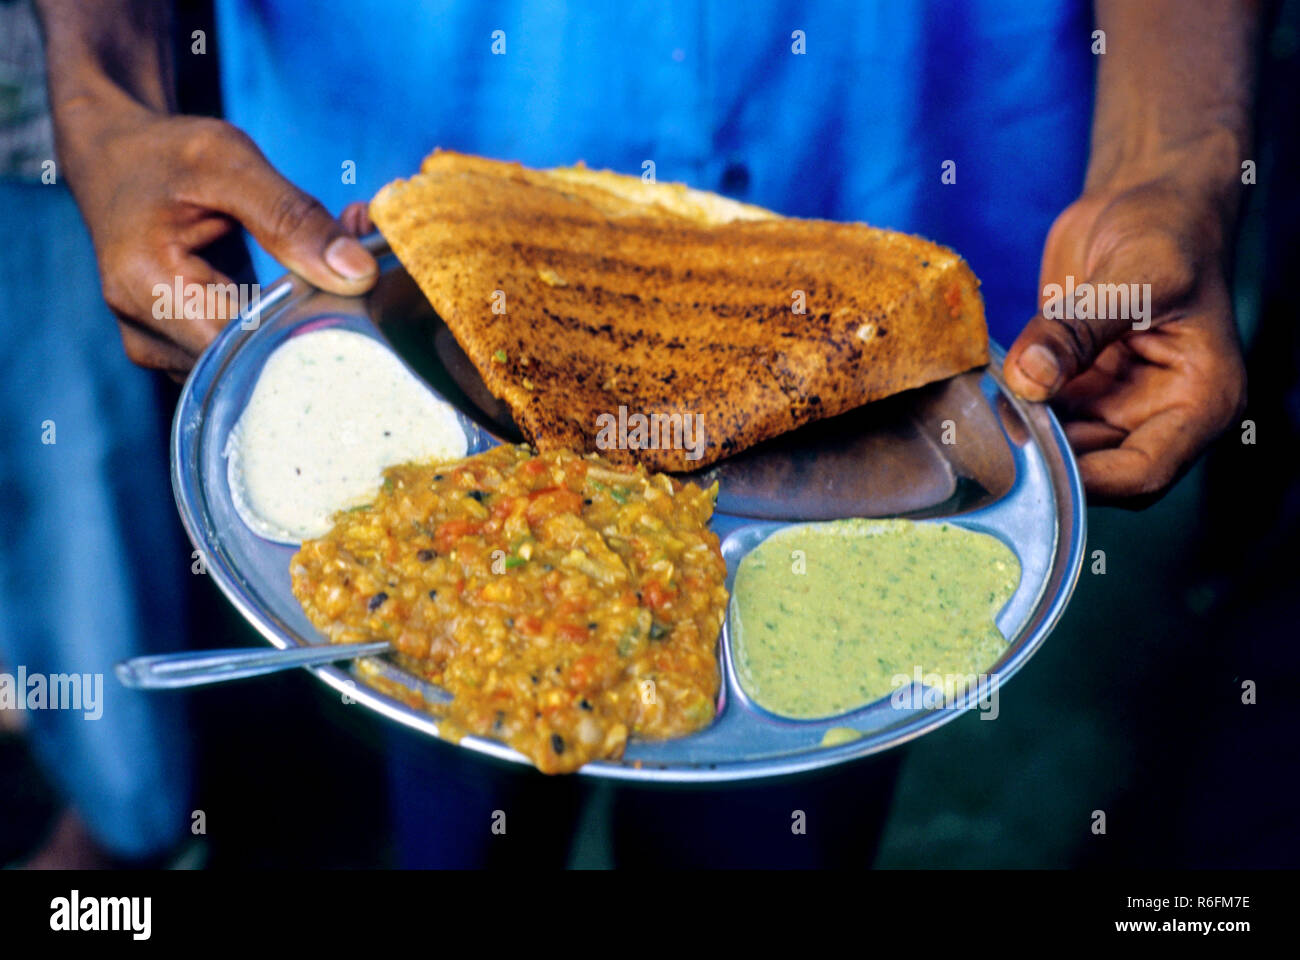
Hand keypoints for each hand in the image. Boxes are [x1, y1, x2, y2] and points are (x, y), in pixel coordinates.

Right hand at [59, 102, 377, 373]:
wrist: (116, 160)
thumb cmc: (165, 155)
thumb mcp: (228, 163)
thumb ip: (292, 217)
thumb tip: (358, 273)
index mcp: (146, 288)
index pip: (246, 347)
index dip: (308, 329)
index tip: (355, 294)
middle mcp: (147, 333)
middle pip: (252, 362)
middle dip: (310, 322)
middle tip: (355, 273)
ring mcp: (161, 349)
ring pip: (251, 365)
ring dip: (297, 325)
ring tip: (324, 272)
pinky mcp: (182, 350)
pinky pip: (241, 356)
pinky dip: (277, 326)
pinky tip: (299, 288)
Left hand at [1003, 180, 1245, 505]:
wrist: (1145, 199)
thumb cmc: (1169, 230)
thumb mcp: (1132, 274)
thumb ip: (1078, 329)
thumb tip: (1029, 379)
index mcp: (1200, 401)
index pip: (1143, 473)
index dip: (1086, 480)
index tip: (1030, 458)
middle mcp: (1159, 414)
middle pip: (1097, 471)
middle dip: (1045, 458)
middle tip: (989, 437)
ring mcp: (1116, 404)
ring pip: (1063, 450)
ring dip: (1023, 437)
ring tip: (979, 414)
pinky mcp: (1078, 387)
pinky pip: (1042, 416)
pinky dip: (1014, 411)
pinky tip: (983, 395)